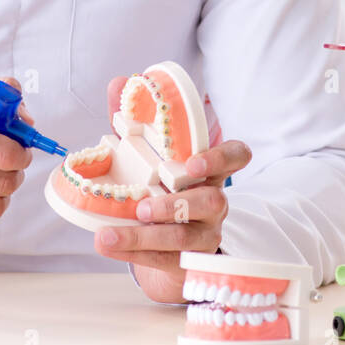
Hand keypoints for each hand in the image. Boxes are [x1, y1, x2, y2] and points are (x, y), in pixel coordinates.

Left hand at [94, 77, 252, 302]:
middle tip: (144, 206)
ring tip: (109, 234)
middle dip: (177, 205)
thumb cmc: (161, 187)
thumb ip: (136, 119)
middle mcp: (214, 202)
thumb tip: (119, 82)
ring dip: (146, 237)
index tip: (193, 163)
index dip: (221, 159)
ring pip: (186, 237)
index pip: (236, 157)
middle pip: (212, 201)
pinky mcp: (189, 261)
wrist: (168, 242)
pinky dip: (133, 253)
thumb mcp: (149, 153)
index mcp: (208, 171)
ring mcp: (205, 234)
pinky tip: (108, 245)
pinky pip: (166, 260)